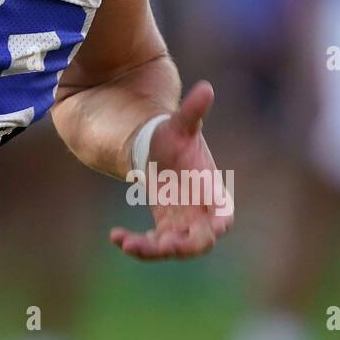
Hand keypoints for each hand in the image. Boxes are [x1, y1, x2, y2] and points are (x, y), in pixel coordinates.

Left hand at [110, 81, 232, 260]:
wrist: (157, 149)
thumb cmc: (176, 138)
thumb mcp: (181, 124)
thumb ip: (192, 111)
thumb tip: (206, 88)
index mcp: (210, 191)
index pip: (223, 216)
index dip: (217, 226)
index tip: (209, 232)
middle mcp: (200, 213)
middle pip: (199, 241)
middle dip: (183, 246)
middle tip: (162, 245)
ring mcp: (182, 224)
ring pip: (172, 248)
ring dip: (152, 250)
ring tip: (127, 243)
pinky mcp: (164, 229)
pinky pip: (153, 245)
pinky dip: (137, 244)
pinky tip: (117, 236)